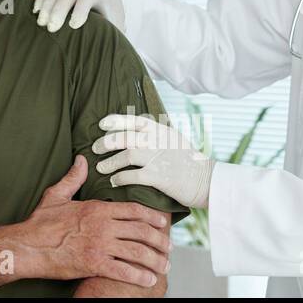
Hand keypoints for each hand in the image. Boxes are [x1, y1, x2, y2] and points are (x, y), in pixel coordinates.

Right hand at [2, 156, 170, 286]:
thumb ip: (73, 178)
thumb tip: (81, 160)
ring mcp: (100, 245)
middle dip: (160, 241)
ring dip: (155, 260)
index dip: (153, 217)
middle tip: (168, 248)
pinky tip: (148, 280)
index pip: (134, 210)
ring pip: (138, 252)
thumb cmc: (40, 223)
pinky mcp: (94, 264)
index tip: (163, 224)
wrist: (26, 247)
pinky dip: (139, 276)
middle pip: (142, 231)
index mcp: (97, 208)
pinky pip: (123, 271)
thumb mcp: (56, 196)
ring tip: (163, 267)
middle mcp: (103, 226)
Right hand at [32, 0, 123, 32]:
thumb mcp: (113, 22)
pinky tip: (35, 12)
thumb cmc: (109, 15)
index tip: (74, 26)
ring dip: (46, 7)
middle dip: (58, 11)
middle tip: (51, 29)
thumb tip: (108, 53)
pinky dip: (40, 0)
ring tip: (41, 24)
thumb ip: (111, 34)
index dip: (79, 11)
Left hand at [93, 115, 214, 208]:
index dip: (116, 120)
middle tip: (95, 148)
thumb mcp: (176, 141)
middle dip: (106, 142)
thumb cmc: (190, 163)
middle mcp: (159, 142)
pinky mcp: (159, 177)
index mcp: (163, 131)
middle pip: (125, 137)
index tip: (102, 124)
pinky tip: (114, 182)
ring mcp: (159, 158)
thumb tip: (138, 133)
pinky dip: (120, 178)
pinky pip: (132, 176)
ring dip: (109, 162)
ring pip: (126, 155)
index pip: (135, 120)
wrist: (207, 181)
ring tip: (101, 168)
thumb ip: (159, 136)